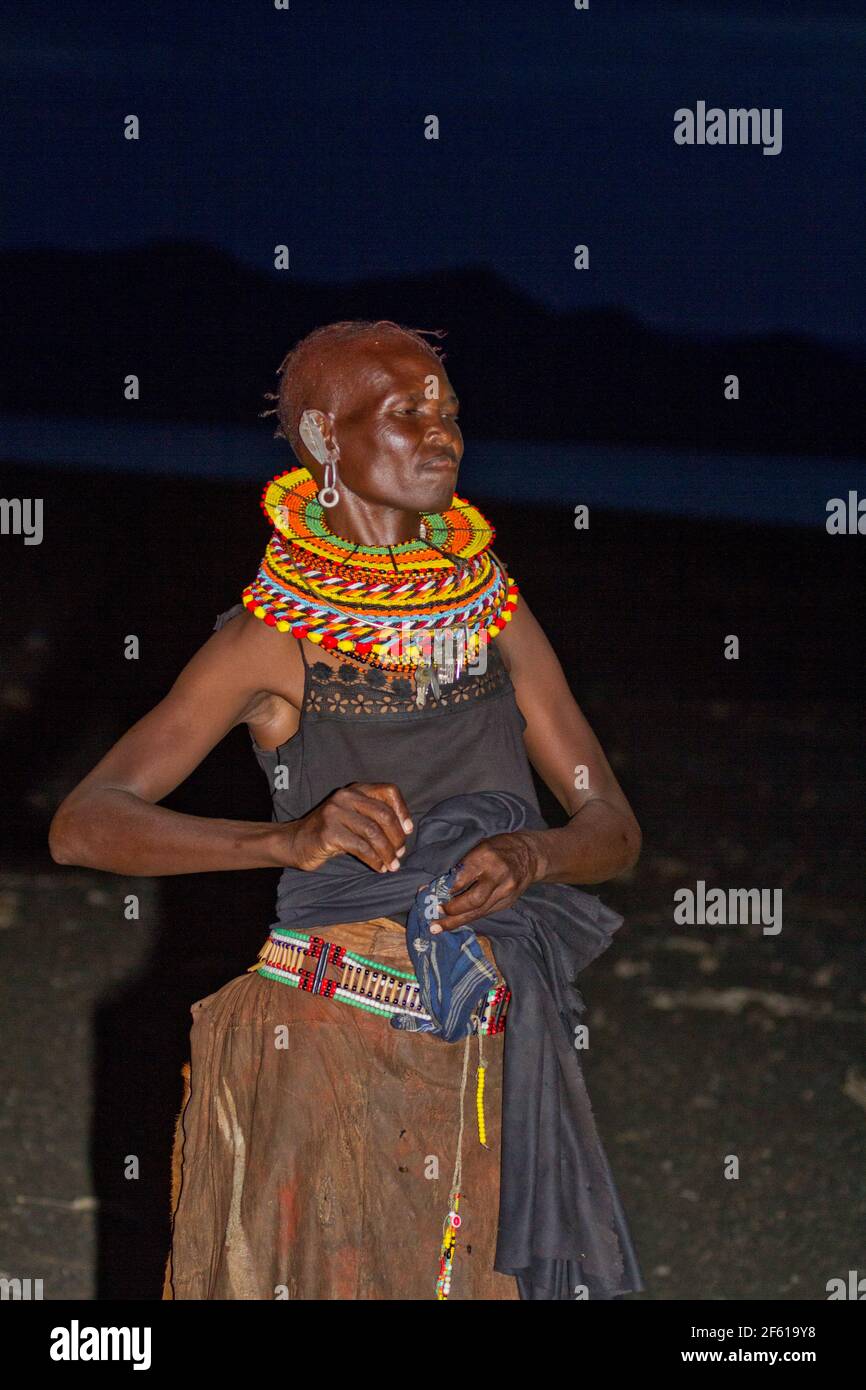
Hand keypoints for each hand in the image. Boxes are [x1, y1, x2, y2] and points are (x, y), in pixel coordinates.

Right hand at [276, 782, 412, 872]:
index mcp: (356, 790)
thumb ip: (374, 819)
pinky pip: (360, 847)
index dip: (403, 810)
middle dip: (397, 837)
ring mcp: (335, 812)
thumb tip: (404, 834)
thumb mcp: (354, 819)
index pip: (389, 791)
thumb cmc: (331, 833)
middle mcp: (346, 796)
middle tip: (399, 854)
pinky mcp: (329, 832)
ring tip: (392, 865)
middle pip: (384, 813)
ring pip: (373, 832)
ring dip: (387, 852)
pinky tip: (379, 867)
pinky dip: (374, 859)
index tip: (408, 831)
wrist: (295, 842)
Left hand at [429, 831, 546, 931]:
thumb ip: (462, 866)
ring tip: (438, 928)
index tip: (430, 894)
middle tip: (436, 913)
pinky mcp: (508, 902)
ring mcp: (505, 891)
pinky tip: (456, 923)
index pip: (462, 878)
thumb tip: (437, 884)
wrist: (529, 855)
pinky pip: (485, 913)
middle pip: (472, 900)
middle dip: (452, 910)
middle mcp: (497, 875)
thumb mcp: (479, 847)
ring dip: (456, 922)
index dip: (446, 890)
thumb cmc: (498, 848)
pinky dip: (469, 918)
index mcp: (485, 856)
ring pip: (478, 911)